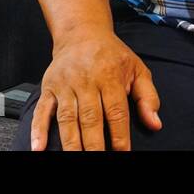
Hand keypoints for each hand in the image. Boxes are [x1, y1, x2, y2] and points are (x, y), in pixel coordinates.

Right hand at [28, 29, 160, 150]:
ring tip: (74, 159)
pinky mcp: (49, 87)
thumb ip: (148, 97)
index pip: (116, 111)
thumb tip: (155, 123)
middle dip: (94, 145)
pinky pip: (42, 110)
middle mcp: (87, 80)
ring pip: (67, 118)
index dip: (119, 135)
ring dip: (70, 143)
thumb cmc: (113, 56)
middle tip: (98, 160)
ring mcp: (65, 84)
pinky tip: (39, 148)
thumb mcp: (137, 69)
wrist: (83, 33)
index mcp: (111, 76)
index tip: (122, 152)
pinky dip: (38, 130)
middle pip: (91, 118)